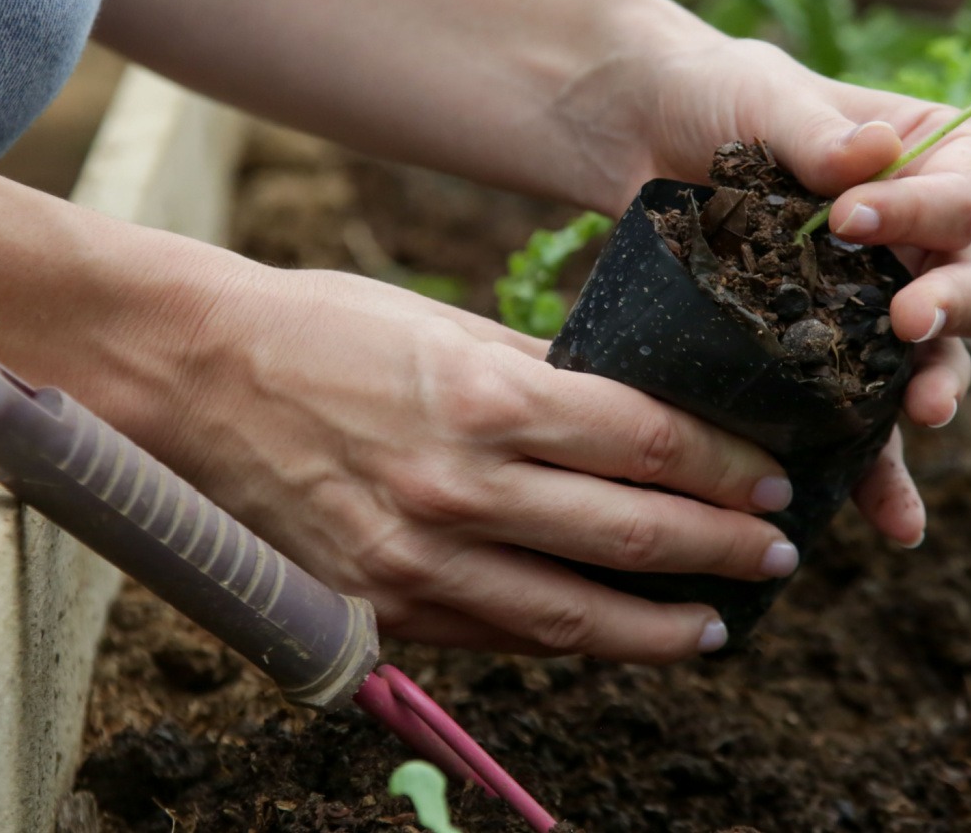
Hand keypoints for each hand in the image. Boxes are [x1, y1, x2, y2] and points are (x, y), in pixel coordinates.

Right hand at [106, 259, 805, 661]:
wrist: (192, 376)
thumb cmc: (322, 330)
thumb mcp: (444, 325)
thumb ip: (540, 380)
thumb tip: (633, 419)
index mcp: (487, 397)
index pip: (649, 442)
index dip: (726, 468)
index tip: (773, 480)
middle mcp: (461, 486)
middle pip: (632, 534)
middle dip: (724, 549)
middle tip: (778, 554)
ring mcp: (416, 559)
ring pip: (574, 616)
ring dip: (662, 626)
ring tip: (718, 624)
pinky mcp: (375, 607)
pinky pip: (495, 638)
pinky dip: (565, 645)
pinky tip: (609, 640)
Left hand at [556, 36, 970, 548]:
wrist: (640, 138)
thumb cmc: (713, 95)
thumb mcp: (760, 94)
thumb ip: (815, 130)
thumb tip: (874, 154)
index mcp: (927, 154)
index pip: (967, 187)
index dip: (928, 210)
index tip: (852, 218)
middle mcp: (921, 234)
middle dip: (950, 308)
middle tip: (908, 324)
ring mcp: (879, 301)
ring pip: (934, 359)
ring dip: (937, 389)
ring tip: (922, 415)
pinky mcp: (828, 357)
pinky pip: (869, 424)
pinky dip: (885, 473)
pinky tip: (894, 523)